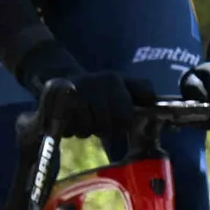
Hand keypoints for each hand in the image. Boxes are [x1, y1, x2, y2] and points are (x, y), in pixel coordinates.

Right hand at [34, 72, 149, 142]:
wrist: (60, 83)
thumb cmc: (98, 91)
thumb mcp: (123, 85)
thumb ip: (142, 90)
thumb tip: (153, 101)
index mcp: (113, 79)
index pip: (125, 116)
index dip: (122, 125)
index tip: (117, 122)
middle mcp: (93, 82)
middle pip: (106, 125)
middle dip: (103, 129)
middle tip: (97, 121)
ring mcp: (74, 92)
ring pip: (87, 129)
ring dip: (85, 130)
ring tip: (82, 118)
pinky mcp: (55, 103)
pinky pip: (69, 129)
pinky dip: (69, 130)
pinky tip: (69, 120)